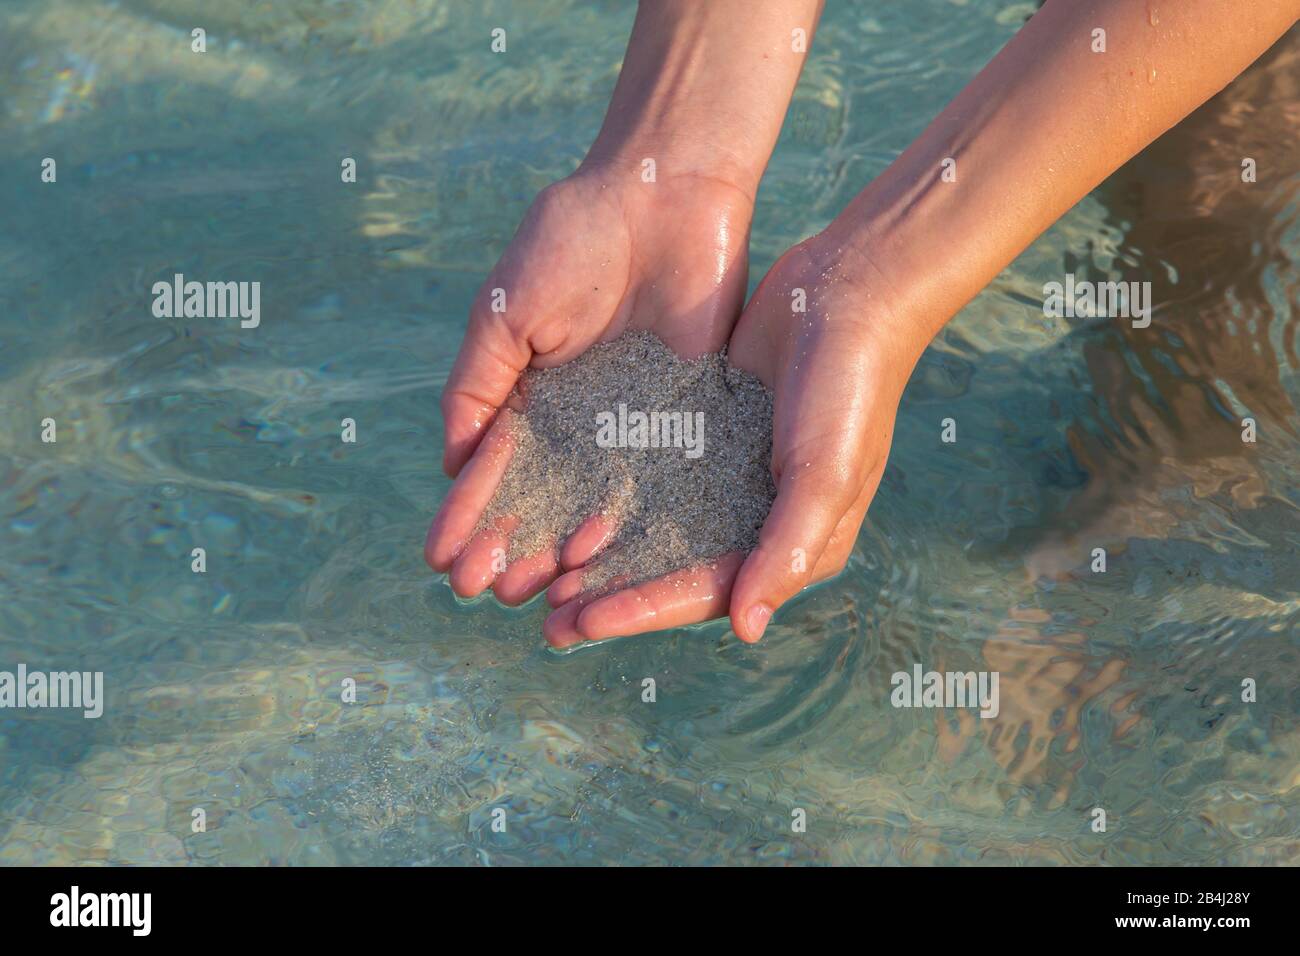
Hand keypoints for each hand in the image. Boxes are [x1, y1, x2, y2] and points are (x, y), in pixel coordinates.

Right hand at [425, 167, 753, 602]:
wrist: (665, 193)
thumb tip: (451, 463)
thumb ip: (477, 384)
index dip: (471, 516)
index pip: (496, 470)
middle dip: (515, 546)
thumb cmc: (573, 240)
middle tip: (489, 594)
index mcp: (532, 396)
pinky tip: (609, 561)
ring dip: (567, 551)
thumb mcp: (506, 311)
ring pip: (598, 503)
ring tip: (543, 597)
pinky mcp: (688, 418)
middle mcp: (582, 421)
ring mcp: (634, 424)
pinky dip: (633, 522)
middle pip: (544, 499)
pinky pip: (660, 480)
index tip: (446, 561)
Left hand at [543, 233, 927, 646]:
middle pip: (672, 570)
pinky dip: (610, 495)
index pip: (708, 593)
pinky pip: (649, 475)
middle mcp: (759, 519)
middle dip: (611, 597)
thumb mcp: (826, 475)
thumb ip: (787, 550)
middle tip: (547, 623)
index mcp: (796, 544)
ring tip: (542, 576)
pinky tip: (564, 504)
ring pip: (653, 527)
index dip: (642, 611)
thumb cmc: (849, 387)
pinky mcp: (706, 431)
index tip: (581, 624)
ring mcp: (730, 475)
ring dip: (603, 554)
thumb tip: (745, 629)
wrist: (850, 288)